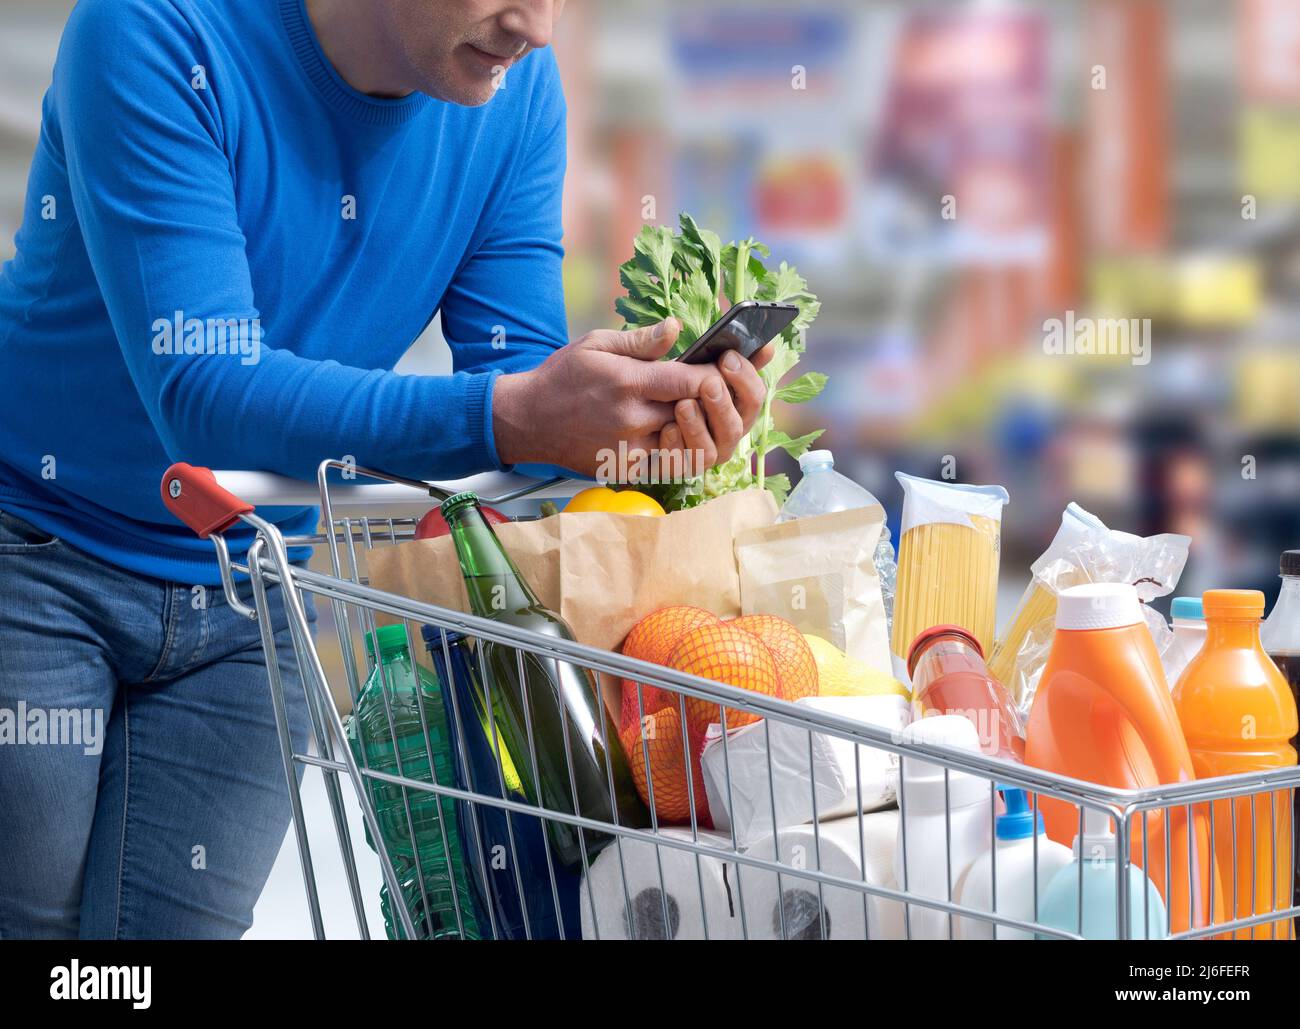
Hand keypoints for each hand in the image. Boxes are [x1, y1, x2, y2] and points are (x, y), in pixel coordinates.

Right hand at [492, 318, 767, 480]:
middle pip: (695, 412)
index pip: (692, 382)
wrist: (527, 420)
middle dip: (714, 400)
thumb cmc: (562, 377)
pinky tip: (680, 431)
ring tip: (706, 410)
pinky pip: (667, 462)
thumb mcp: (596, 344)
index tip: (728, 367)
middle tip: (725, 388)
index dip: (717, 375)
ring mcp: (630, 449)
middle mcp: (632, 419)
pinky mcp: (626, 468)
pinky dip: (679, 447)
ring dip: (700, 427)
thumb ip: (641, 340)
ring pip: (686, 442)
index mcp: (627, 383)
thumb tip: (677, 329)